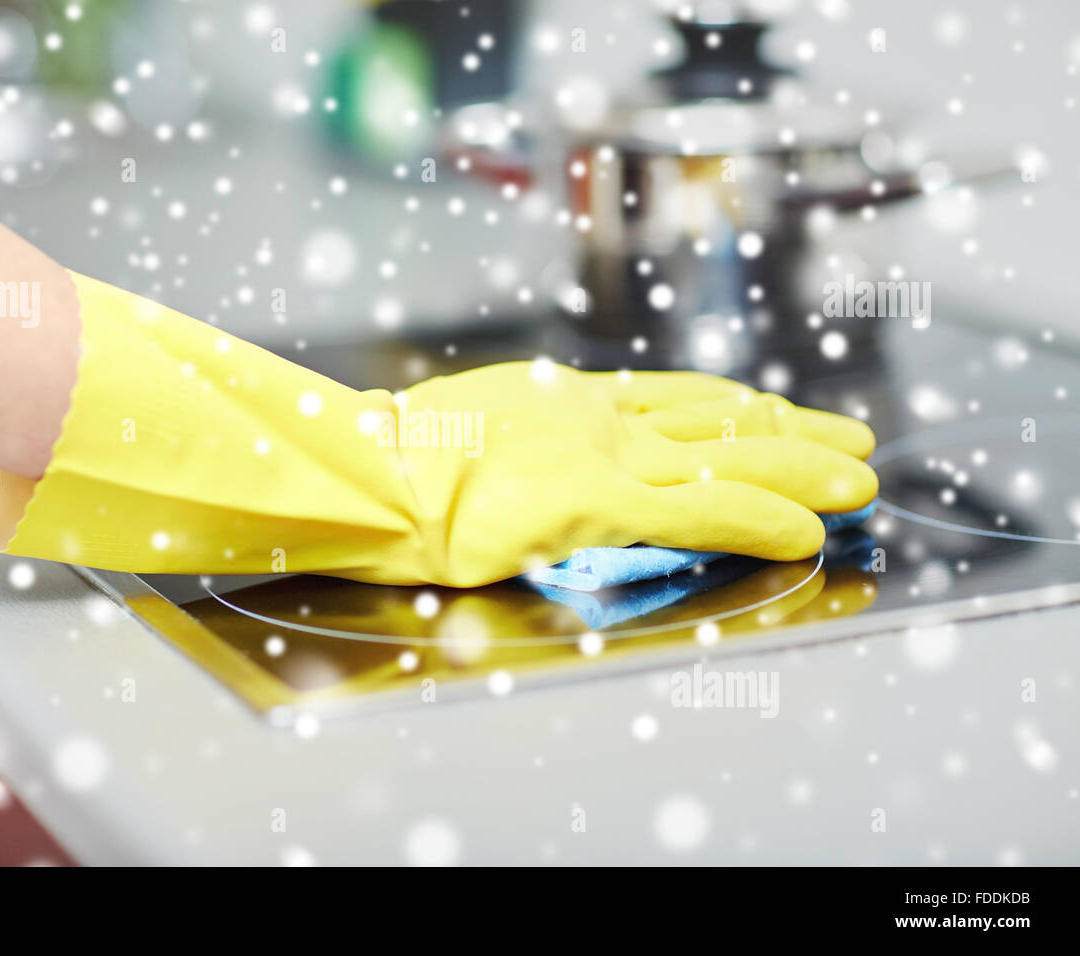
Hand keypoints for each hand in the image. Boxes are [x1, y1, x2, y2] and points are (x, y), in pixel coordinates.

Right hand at [0, 276, 876, 587]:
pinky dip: (758, 516)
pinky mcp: (601, 494)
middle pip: (721, 421)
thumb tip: (541, 468)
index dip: (741, 412)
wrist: (358, 476)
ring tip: (858, 475)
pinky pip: (701, 505)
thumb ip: (521, 445)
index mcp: (566, 402)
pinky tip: (807, 528)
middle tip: (855, 443)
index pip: (678, 403)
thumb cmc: (394, 467)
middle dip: (793, 435)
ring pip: (729, 455)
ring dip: (799, 467)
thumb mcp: (468, 435)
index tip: (786, 416)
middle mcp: (598, 416)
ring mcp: (604, 451)